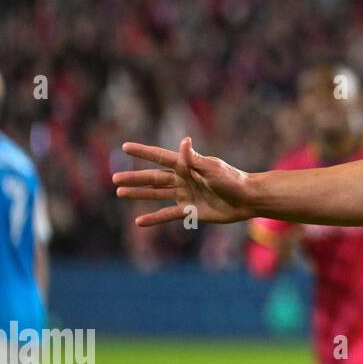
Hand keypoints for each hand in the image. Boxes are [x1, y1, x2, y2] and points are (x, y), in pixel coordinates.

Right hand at [113, 137, 256, 226]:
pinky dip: (154, 218)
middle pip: (153, 178)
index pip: (160, 157)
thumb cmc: (232, 179)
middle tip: (115, 178)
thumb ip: (194, 159)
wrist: (247, 199)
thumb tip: (183, 141)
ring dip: (139, 194)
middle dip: (134, 178)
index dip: (143, 152)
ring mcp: (186, 195)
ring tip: (120, 193)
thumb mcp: (212, 168)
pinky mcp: (191, 211)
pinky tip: (139, 221)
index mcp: (187, 166)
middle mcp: (184, 180)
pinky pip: (168, 215)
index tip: (125, 146)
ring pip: (157, 194)